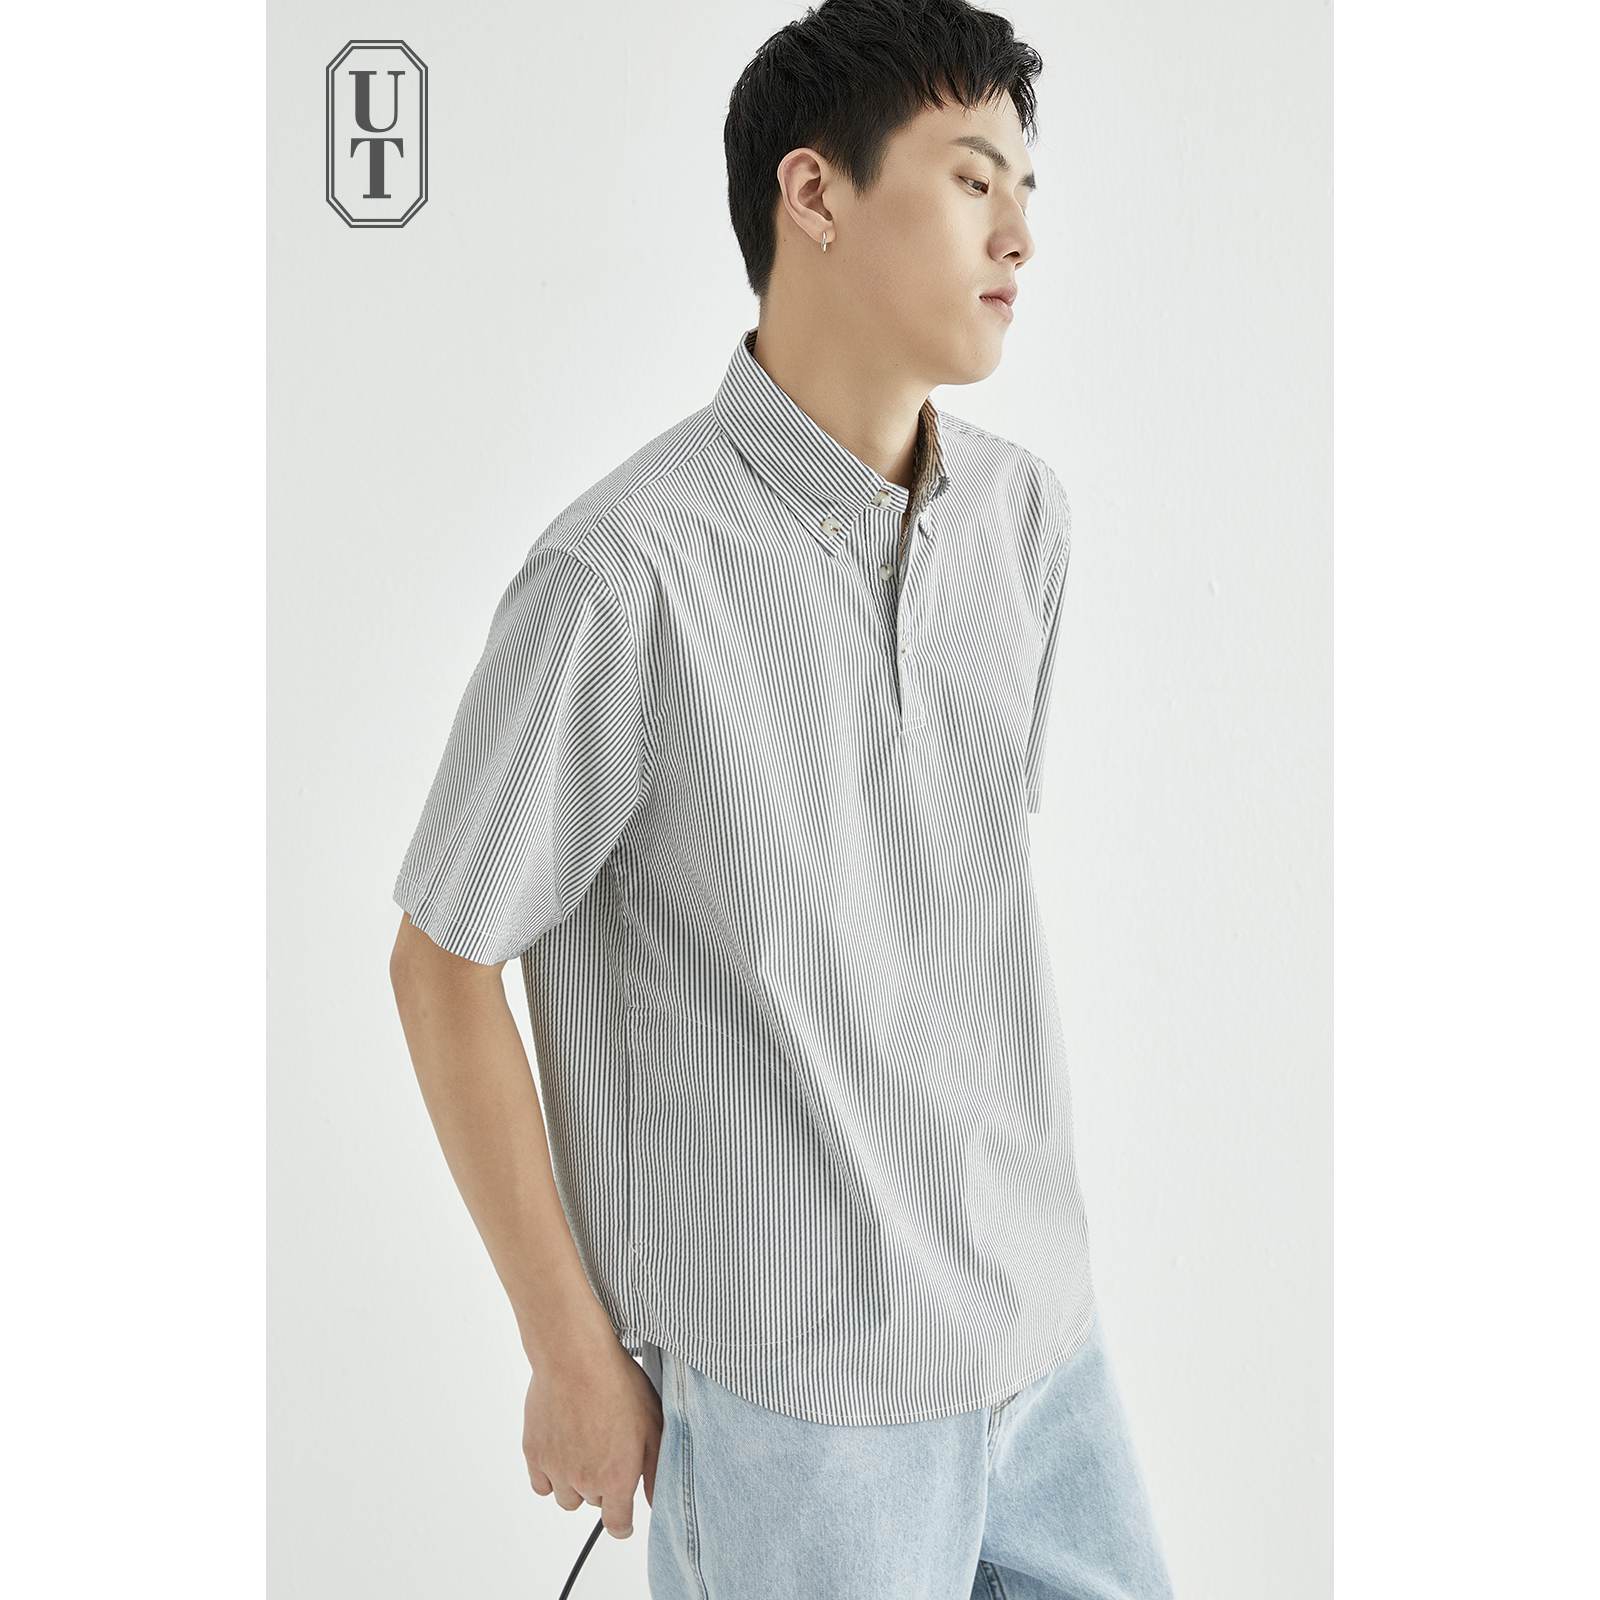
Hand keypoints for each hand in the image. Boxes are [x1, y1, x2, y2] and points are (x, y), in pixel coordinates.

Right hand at [523, 1332, 662, 1539]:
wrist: (575, 1358)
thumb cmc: (617, 1384)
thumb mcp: (653, 1424)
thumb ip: (655, 1470)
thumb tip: (655, 1500)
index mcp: (615, 1479)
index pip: (617, 1525)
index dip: (623, 1523)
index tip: (624, 1517)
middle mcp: (583, 1481)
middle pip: (594, 1503)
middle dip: (603, 1485)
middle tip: (608, 1451)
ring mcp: (555, 1469)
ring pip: (566, 1497)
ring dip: (576, 1482)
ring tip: (586, 1448)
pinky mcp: (534, 1454)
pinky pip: (541, 1483)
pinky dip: (550, 1475)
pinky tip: (562, 1451)